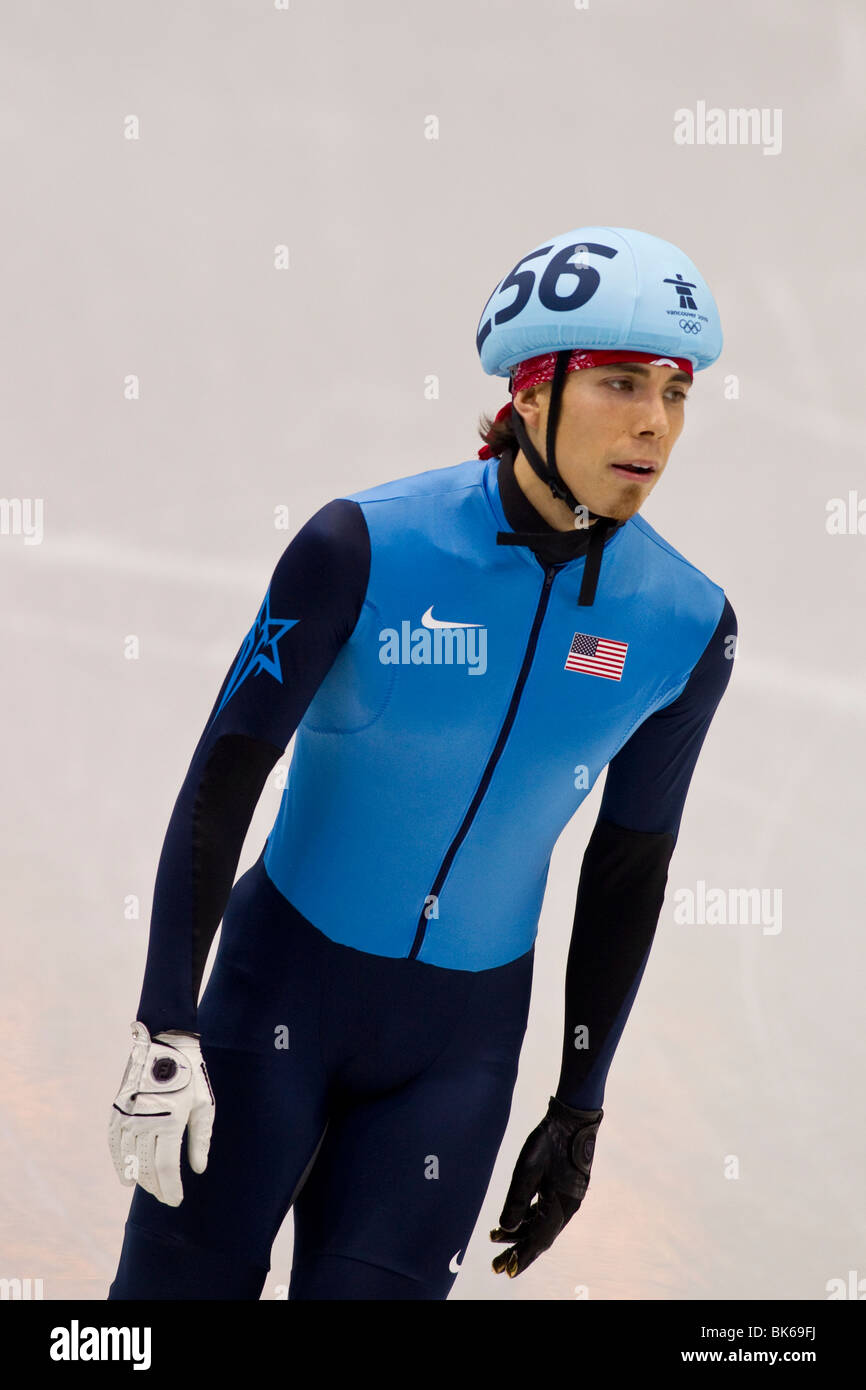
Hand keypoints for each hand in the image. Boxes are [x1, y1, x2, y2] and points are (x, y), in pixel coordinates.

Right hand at [108, 1021, 214, 1206]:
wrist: (165, 1043)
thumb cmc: (191, 1074)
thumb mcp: (203, 1105)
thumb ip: (200, 1139)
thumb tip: (198, 1169)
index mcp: (171, 1120)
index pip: (166, 1166)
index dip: (171, 1187)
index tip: (176, 1200)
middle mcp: (146, 1120)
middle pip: (148, 1166)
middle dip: (158, 1187)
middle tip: (167, 1197)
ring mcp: (129, 1115)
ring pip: (130, 1158)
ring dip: (140, 1178)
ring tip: (151, 1189)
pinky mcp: (118, 1109)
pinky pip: (114, 1143)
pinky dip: (119, 1162)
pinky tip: (126, 1177)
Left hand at [491, 1095, 602, 1277]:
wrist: (572, 1119)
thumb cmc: (548, 1142)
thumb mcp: (527, 1170)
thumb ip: (516, 1202)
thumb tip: (507, 1228)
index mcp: (559, 1207)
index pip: (537, 1241)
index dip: (520, 1257)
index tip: (505, 1271)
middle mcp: (567, 1208)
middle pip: (540, 1237)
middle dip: (518, 1250)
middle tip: (496, 1263)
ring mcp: (568, 1199)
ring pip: (542, 1225)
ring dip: (522, 1234)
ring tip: (497, 1238)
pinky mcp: (565, 1188)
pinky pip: (546, 1212)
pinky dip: (530, 1219)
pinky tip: (517, 1220)